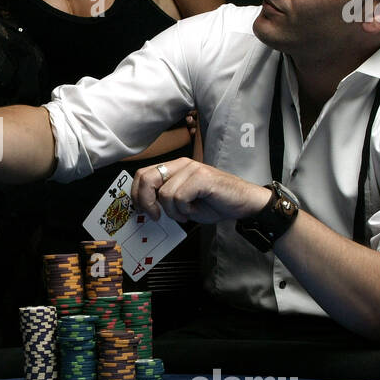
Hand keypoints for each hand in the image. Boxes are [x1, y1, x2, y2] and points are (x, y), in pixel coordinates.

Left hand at [131, 158, 269, 225]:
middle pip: (147, 178)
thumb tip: (145, 207)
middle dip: (146, 201)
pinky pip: (180, 197)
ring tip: (186, 213)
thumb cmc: (214, 203)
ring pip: (165, 193)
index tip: (143, 210)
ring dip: (173, 211)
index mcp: (175, 167)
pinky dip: (184, 209)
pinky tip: (194, 210)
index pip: (143, 174)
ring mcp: (192, 169)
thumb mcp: (183, 203)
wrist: (243, 203)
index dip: (137, 194)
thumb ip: (164, 200)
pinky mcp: (202, 177)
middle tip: (156, 216)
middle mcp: (181, 164)